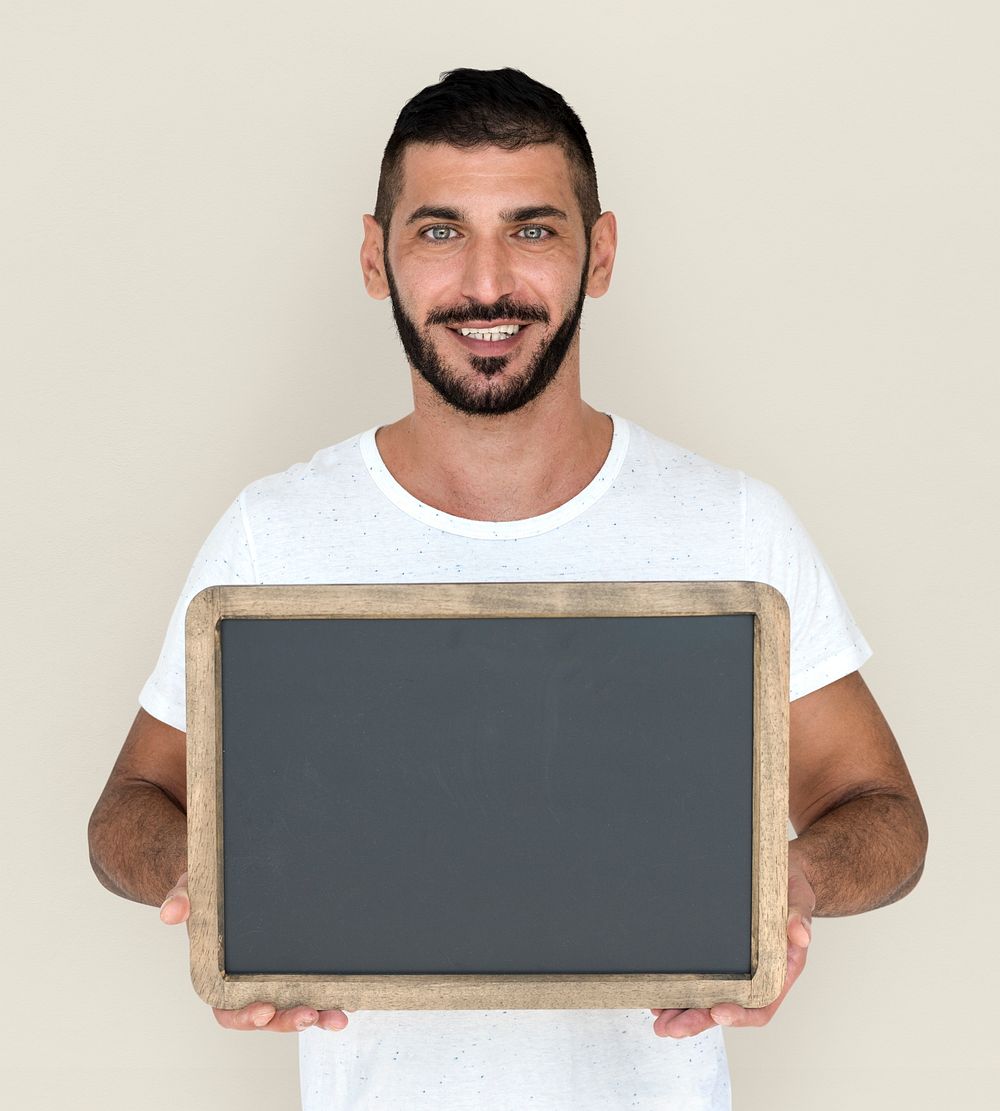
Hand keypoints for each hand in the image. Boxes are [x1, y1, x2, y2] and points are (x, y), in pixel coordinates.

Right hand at [159, 872, 350, 1032]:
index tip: (264, 1011)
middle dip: (289, 1020)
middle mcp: (247, 984)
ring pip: (293, 1007)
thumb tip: (171, 912)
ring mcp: (272, 978)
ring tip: (338, 1017)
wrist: (226, 879)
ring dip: (316, 1015)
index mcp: (217, 977)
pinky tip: (349, 997)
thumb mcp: (190, 890)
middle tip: (311, 1015)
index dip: (246, 1016)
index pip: (228, 1010)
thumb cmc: (205, 893)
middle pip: (268, 1017)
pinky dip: (328, 995)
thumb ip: (181, 900)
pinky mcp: (293, 965)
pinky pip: (310, 987)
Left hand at [649, 850, 814, 1037]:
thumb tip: (801, 935)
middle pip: (727, 1008)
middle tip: (673, 1028)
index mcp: (778, 971)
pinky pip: (698, 978)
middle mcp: (754, 976)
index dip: (740, 1014)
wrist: (779, 872)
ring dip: (684, 1012)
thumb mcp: (799, 900)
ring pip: (708, 999)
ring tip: (660, 1022)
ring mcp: (734, 968)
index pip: (760, 1005)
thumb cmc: (790, 890)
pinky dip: (679, 991)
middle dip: (699, 1020)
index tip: (717, 1012)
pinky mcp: (718, 955)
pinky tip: (659, 999)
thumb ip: (798, 918)